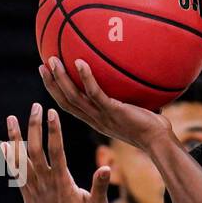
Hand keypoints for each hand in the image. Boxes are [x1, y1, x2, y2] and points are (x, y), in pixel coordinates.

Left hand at [6, 105, 111, 202]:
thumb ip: (100, 187)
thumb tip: (106, 168)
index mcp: (63, 183)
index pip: (57, 151)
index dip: (53, 130)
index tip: (52, 112)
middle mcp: (44, 183)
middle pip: (35, 149)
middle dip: (34, 126)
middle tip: (35, 106)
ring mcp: (33, 189)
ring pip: (21, 159)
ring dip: (15, 137)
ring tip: (10, 119)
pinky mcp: (27, 196)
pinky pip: (15, 172)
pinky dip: (9, 158)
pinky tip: (3, 145)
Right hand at [39, 56, 169, 148]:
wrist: (159, 142)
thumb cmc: (151, 128)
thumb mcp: (134, 111)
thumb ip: (129, 99)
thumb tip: (135, 78)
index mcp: (96, 120)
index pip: (70, 106)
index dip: (57, 92)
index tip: (49, 77)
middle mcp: (95, 119)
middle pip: (65, 101)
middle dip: (51, 84)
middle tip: (42, 66)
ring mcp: (102, 116)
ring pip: (73, 97)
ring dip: (61, 78)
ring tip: (52, 60)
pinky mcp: (113, 111)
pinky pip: (95, 93)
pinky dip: (86, 77)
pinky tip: (80, 61)